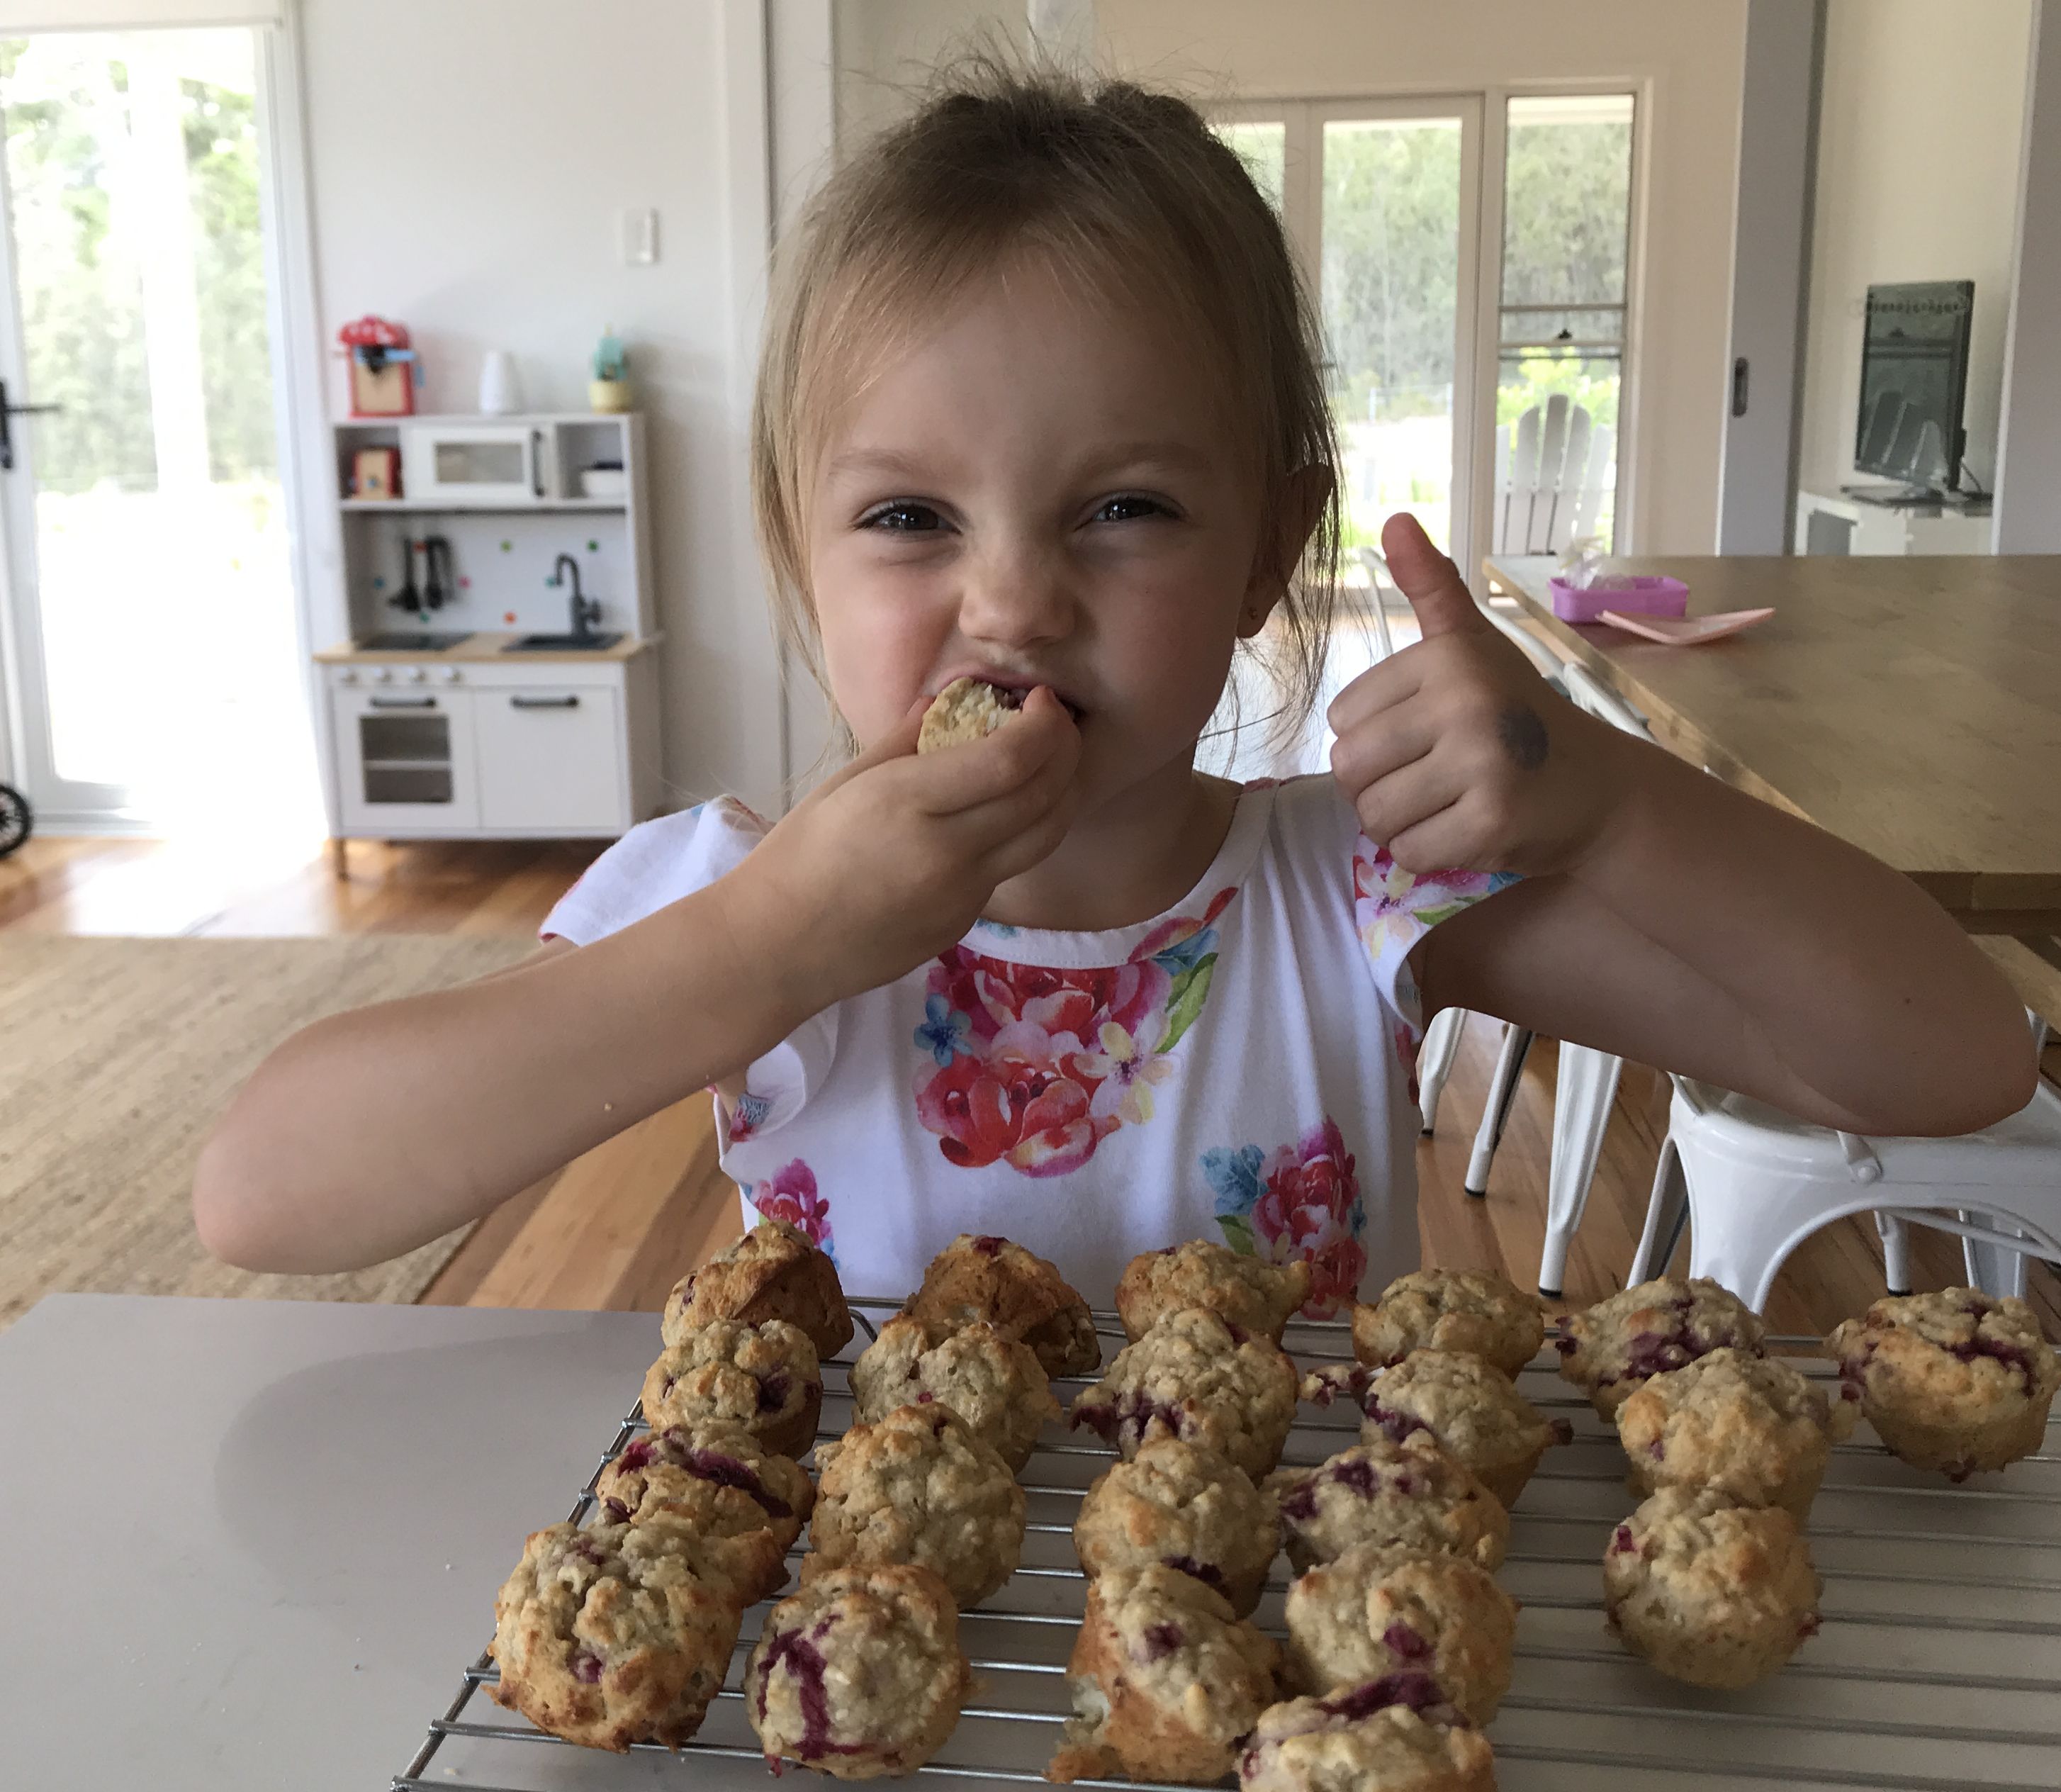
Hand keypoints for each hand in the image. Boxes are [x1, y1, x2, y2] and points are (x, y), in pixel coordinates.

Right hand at [725, 688, 1081, 1006]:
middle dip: (1065, 751)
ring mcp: (962, 894)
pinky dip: (1024, 832)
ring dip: (1063, 793)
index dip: (1043, 724)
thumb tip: (947, 702)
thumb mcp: (843, 784)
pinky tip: (1006, 812)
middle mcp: (947, 851)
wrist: (779, 947)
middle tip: (1057, 723)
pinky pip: (1010, 869)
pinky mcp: (964, 922)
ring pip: (1043, 838)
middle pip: (1043, 797)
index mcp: (908, 803)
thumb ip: (904, 740)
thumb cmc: (798, 856)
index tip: (1041, 699)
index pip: (1011, 758)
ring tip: (1052, 763)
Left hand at [1327, 514, 1626, 875]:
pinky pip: (1410, 852)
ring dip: (1399, 822)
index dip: (1372, 736)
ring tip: (1445, 803)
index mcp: (1447, 657)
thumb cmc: (1520, 714)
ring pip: (1375, 815)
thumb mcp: (1475, 644)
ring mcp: (1482, 765)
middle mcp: (1465, 704)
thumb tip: (1395, 519)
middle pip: (1350, 768)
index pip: (1342, 717)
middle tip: (1428, 779)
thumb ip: (1431, 588)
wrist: (1601, 788)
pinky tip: (1465, 829)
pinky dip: (1428, 852)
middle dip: (1377, 785)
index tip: (1423, 734)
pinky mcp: (1492, 824)